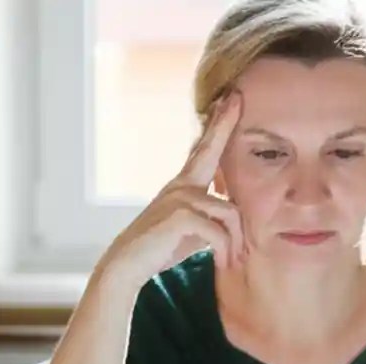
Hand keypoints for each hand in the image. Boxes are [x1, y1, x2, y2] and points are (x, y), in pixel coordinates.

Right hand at [97, 90, 246, 288]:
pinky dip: (224, 250)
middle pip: (209, 150)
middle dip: (224, 123)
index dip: (218, 124)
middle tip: (236, 96)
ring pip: (229, 212)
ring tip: (237, 260)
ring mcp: (179, 198)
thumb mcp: (192, 230)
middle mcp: (181, 185)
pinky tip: (223, 262)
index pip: (204, 149)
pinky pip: (218, 230)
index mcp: (184, 185)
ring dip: (236, 241)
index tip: (230, 100)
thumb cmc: (161, 249)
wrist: (128, 265)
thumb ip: (210, 218)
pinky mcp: (179, 216)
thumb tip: (234, 215)